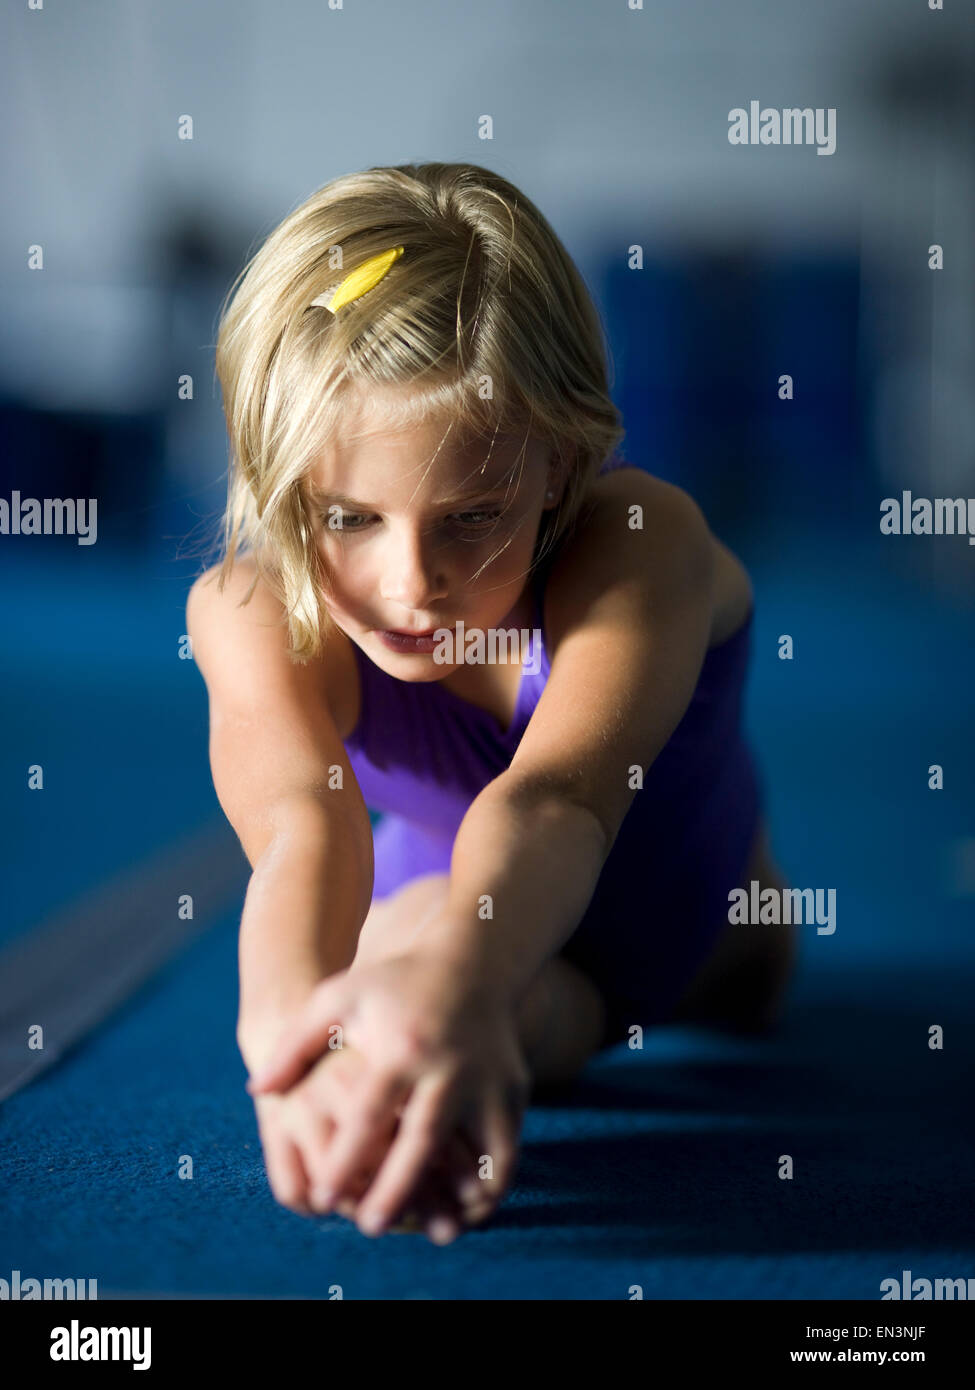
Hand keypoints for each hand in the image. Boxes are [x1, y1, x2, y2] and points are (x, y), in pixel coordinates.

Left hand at [246, 951, 530, 1235]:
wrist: (469, 962)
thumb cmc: (392, 986)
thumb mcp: (337, 999)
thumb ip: (295, 1045)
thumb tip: (258, 1090)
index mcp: (401, 1048)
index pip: (368, 1116)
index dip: (344, 1160)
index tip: (321, 1196)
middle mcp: (448, 1066)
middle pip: (423, 1141)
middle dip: (396, 1191)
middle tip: (369, 1226)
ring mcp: (487, 1079)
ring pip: (481, 1152)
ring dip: (461, 1199)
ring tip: (437, 1230)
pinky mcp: (513, 1089)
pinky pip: (509, 1147)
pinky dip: (494, 1182)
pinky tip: (470, 1204)